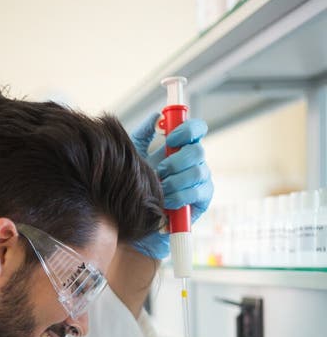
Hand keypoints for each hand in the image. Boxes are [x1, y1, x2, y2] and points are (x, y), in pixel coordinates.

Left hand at [130, 112, 213, 259]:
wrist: (133, 220)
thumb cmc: (135, 187)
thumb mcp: (134, 158)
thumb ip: (144, 135)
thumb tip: (157, 116)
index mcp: (180, 148)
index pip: (196, 129)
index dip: (187, 129)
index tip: (169, 137)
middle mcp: (194, 162)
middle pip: (198, 150)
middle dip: (177, 160)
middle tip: (160, 170)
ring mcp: (201, 180)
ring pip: (197, 172)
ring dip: (176, 180)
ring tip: (161, 188)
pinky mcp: (202, 200)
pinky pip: (197, 193)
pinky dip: (180, 196)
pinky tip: (166, 202)